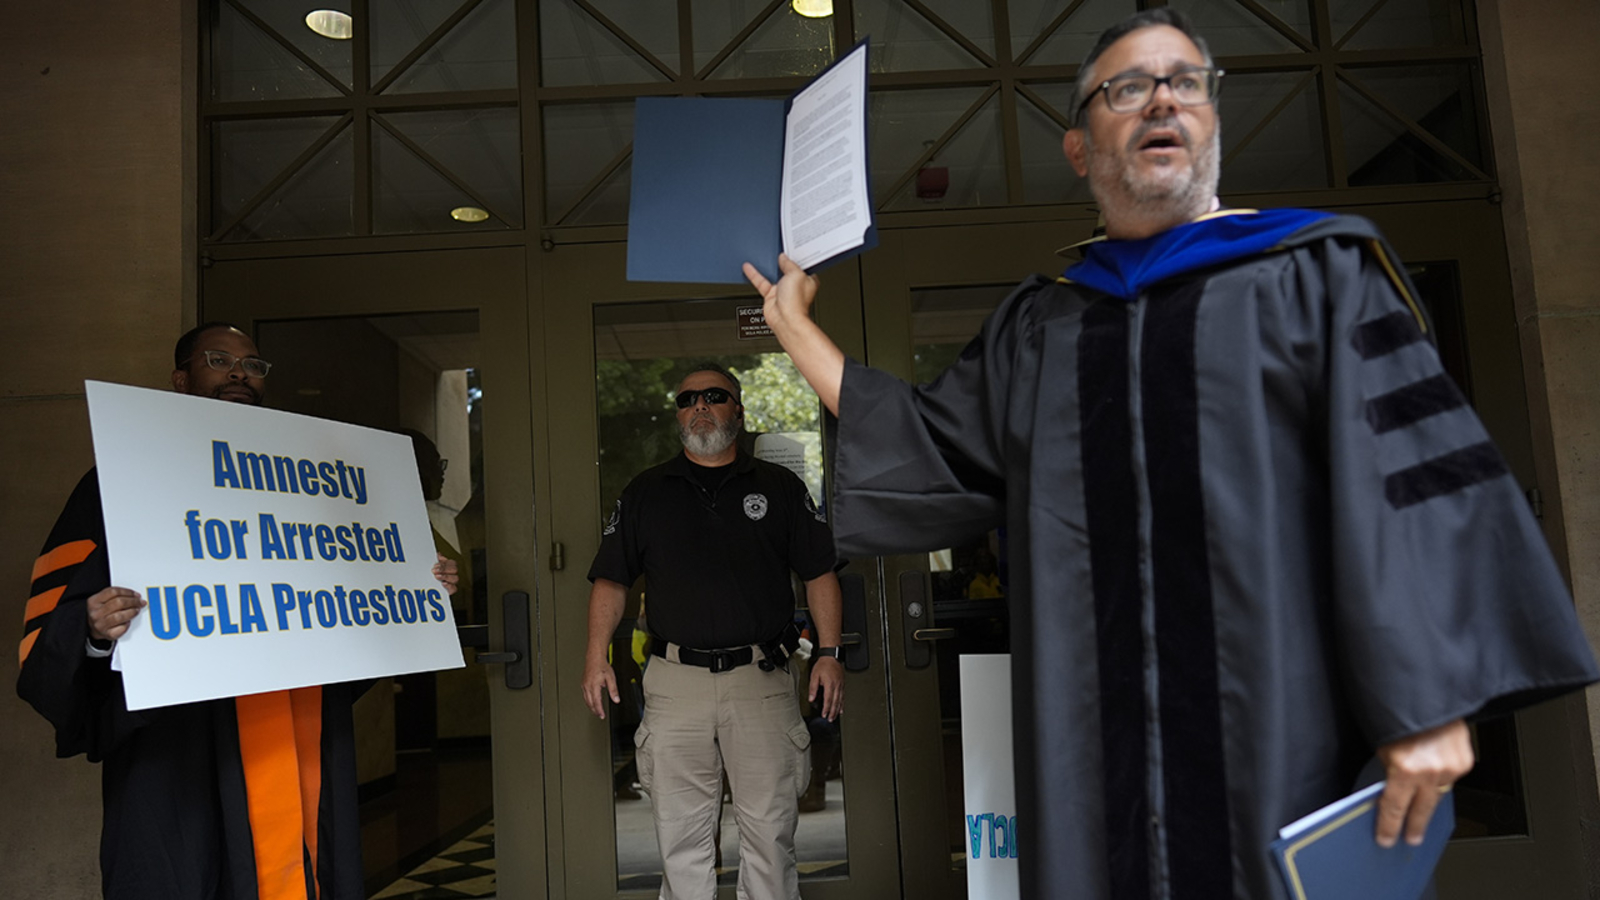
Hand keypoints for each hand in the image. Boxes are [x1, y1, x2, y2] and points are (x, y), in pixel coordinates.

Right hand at [87, 587, 144, 641]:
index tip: (135, 594)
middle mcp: (96, 613)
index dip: (127, 592)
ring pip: (120, 616)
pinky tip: (128, 621)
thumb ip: (115, 596)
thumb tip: (135, 596)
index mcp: (93, 602)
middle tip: (140, 602)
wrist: (91, 629)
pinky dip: (128, 624)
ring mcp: (101, 625)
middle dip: (133, 601)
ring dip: (132, 612)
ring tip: (137, 610)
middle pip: (118, 603)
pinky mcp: (108, 634)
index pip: (113, 592)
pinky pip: (122, 628)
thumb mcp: (101, 601)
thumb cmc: (100, 613)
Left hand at [432, 554, 459, 595]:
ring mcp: (452, 582)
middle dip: (444, 569)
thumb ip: (437, 561)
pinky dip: (449, 586)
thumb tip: (438, 554)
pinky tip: (443, 584)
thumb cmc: (433, 577)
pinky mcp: (451, 590)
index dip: (444, 563)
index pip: (452, 563)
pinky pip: (454, 588)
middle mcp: (452, 575)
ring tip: (437, 577)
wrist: (430, 590)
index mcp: (449, 568)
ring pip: (455, 578)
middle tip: (434, 571)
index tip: (435, 565)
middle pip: (454, 569)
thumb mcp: (434, 568)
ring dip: (446, 576)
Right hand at [582, 656, 620, 719]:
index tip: (602, 716)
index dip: (599, 711)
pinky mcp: (583, 684)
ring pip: (586, 700)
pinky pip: (584, 695)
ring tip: (596, 711)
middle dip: (595, 711)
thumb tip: (616, 699)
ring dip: (591, 707)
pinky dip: (588, 701)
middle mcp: (587, 687)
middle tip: (600, 715)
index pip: (596, 702)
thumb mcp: (611, 678)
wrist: (594, 658)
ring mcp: (584, 685)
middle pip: (590, 703)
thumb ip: (613, 690)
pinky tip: (591, 701)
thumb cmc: (602, 666)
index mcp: (594, 686)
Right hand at [743, 254, 818, 332]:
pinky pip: (761, 282)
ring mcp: (782, 291)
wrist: (785, 320)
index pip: (801, 265)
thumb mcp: (796, 273)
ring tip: (762, 256)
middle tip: (775, 251)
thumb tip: (784, 258)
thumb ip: (789, 263)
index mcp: (807, 280)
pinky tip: (748, 267)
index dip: (796, 258)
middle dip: (781, 262)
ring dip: (767, 268)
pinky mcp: (771, 296)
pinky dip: (754, 275)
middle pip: (786, 269)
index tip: (790, 249)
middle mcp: (795, 286)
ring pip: (773, 275)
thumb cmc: (796, 302)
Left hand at [808, 656, 843, 720]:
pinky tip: (841, 707)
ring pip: (840, 700)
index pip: (828, 700)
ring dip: (838, 709)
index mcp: (829, 684)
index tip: (824, 715)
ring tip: (836, 716)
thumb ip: (813, 688)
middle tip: (830, 719)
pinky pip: (843, 696)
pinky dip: (842, 703)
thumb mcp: (814, 675)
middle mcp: (836, 686)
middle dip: (833, 712)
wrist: (831, 656)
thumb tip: (811, 698)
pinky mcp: (842, 684)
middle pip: (835, 702)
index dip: (826, 709)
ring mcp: (841, 685)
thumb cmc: (823, 664)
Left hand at [1374, 718, 1472, 846]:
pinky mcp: (1465, 761)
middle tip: (1410, 838)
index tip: (1386, 838)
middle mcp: (1431, 771)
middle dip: (1414, 826)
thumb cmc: (1400, 714)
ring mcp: (1451, 767)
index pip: (1394, 808)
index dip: (1389, 826)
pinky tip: (1434, 776)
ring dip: (1429, 799)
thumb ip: (1389, 770)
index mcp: (1406, 768)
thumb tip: (1389, 790)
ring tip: (1420, 811)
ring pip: (1439, 793)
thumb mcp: (1384, 745)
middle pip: (1422, 810)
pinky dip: (1442, 778)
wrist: (1430, 693)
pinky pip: (1450, 777)